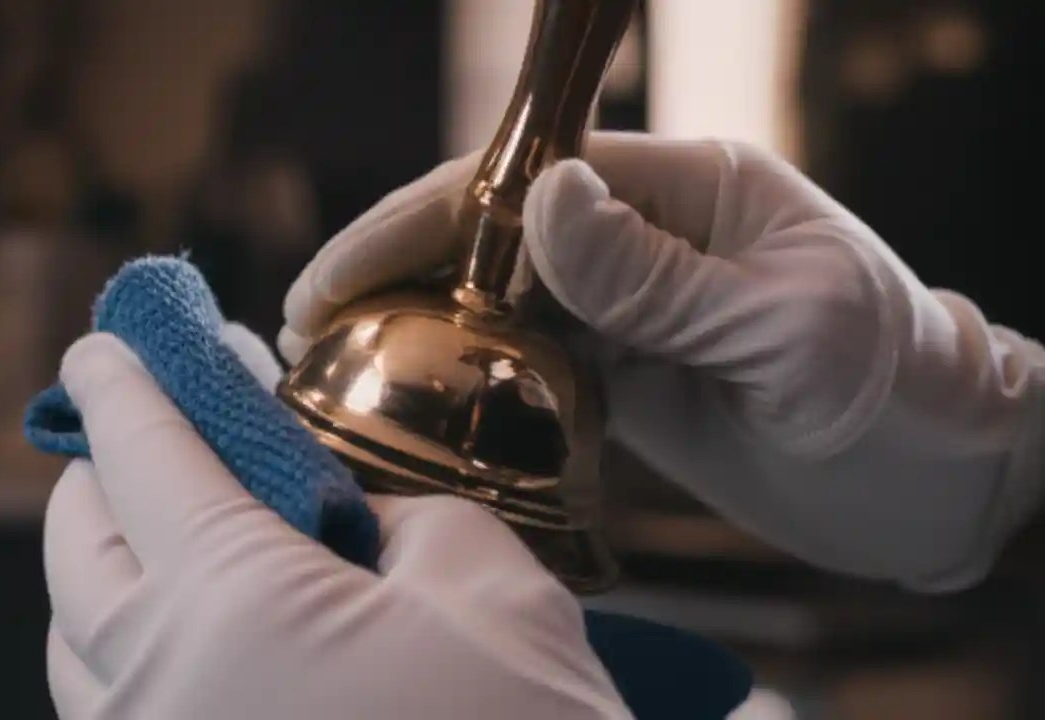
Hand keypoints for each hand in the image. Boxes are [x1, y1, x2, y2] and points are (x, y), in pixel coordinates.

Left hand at [42, 330, 632, 718]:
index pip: (147, 460)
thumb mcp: (488, 586)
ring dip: (105, 572)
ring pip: (78, 648)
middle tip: (134, 439)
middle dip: (97, 478)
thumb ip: (397, 518)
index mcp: (230, 609)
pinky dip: (133, 654)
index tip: (102, 347)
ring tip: (159, 531)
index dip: (123, 389)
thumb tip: (342, 520)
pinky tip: (194, 635)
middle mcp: (157, 697)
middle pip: (78, 556)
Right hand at [279, 131, 1044, 592]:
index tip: (338, 272)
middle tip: (305, 327)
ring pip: (497, 307)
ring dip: (418, 333)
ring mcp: (628, 311)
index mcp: (683, 187)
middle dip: (394, 276)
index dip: (419, 221)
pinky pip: (527, 371)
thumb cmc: (895, 387)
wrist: (939, 478)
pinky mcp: (624, 379)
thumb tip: (542, 207)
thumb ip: (659, 275)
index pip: (522, 184)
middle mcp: (643, 238)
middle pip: (490, 241)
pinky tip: (411, 408)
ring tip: (332, 370)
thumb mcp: (787, 326)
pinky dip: (466, 387)